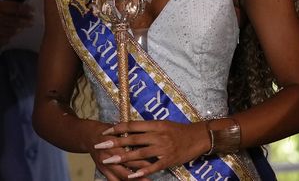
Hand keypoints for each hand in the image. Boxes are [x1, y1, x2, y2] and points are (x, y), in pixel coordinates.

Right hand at [0, 0, 33, 47]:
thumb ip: (2, 6)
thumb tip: (16, 7)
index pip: (15, 7)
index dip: (24, 9)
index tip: (31, 10)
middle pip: (15, 19)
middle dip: (25, 20)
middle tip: (32, 20)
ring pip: (11, 30)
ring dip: (19, 28)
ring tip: (24, 27)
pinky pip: (5, 38)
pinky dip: (10, 37)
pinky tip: (13, 35)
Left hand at [93, 120, 210, 177]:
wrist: (199, 137)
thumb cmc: (179, 130)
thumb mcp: (162, 124)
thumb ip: (147, 127)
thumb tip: (129, 129)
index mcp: (155, 125)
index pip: (131, 125)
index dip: (117, 128)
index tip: (104, 132)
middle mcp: (157, 135)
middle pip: (132, 139)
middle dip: (114, 143)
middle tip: (99, 146)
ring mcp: (163, 148)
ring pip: (139, 154)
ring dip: (123, 158)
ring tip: (109, 160)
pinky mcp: (169, 160)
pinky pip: (153, 167)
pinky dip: (142, 171)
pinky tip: (131, 175)